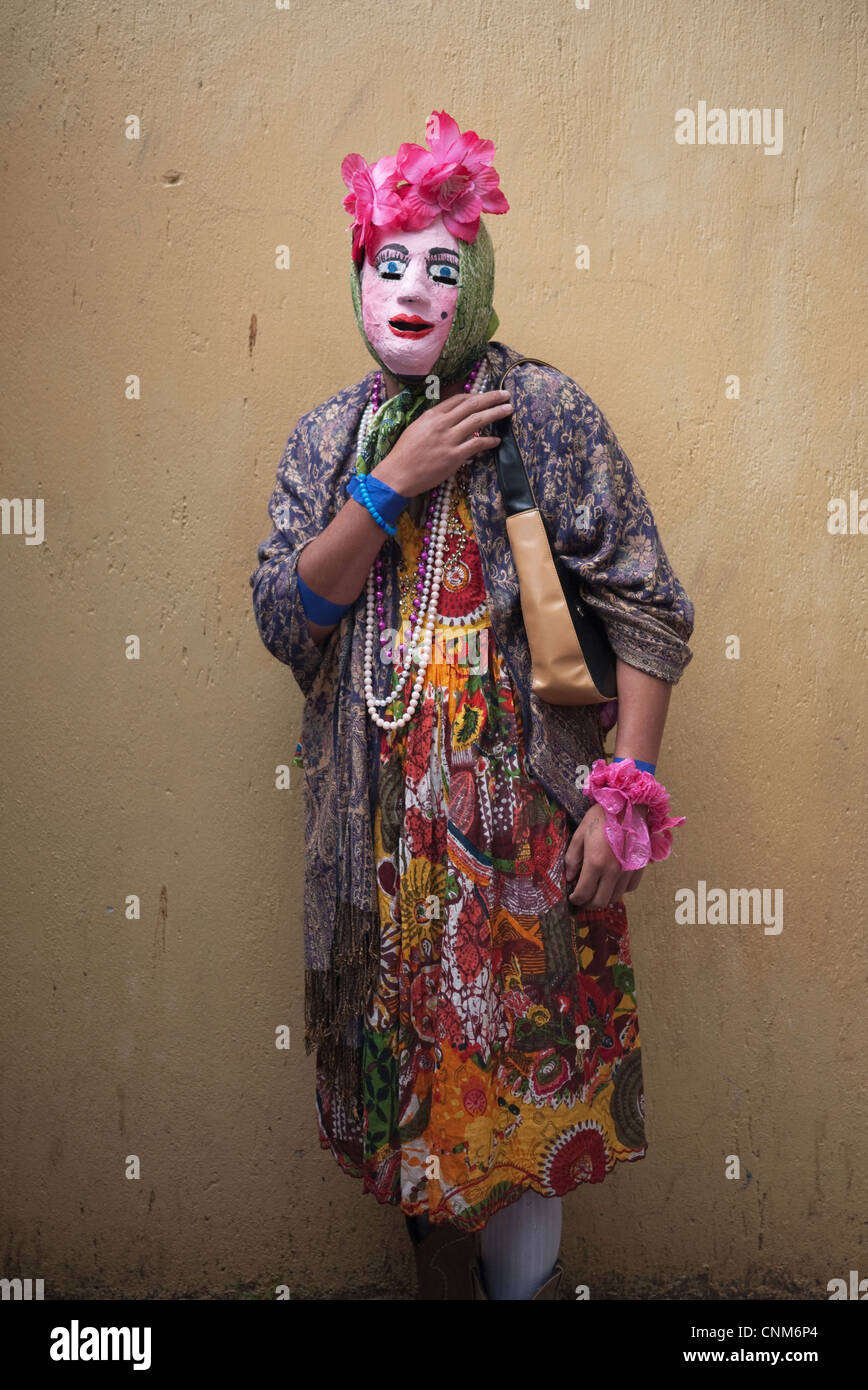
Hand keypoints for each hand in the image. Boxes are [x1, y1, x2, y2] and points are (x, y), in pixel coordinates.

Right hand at [374, 390, 513, 497]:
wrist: (397, 474)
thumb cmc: (404, 454)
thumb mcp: (416, 429)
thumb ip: (433, 421)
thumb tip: (448, 417)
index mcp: (432, 415)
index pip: (458, 400)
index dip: (475, 396)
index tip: (486, 396)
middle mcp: (442, 423)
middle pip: (472, 405)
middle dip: (491, 398)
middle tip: (506, 394)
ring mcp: (449, 439)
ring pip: (478, 420)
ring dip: (496, 413)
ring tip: (508, 410)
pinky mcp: (454, 456)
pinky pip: (477, 444)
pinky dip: (489, 441)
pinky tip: (497, 441)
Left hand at [564, 803, 647, 908]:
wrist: (628, 804)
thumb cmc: (601, 817)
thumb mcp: (579, 834)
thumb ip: (572, 858)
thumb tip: (569, 877)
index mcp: (595, 863)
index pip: (583, 894)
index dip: (575, 899)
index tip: (572, 896)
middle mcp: (613, 871)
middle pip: (600, 902)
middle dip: (588, 904)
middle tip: (582, 898)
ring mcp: (628, 870)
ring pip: (616, 898)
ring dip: (604, 897)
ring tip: (596, 890)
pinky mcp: (639, 867)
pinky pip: (630, 888)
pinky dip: (620, 889)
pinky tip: (612, 881)